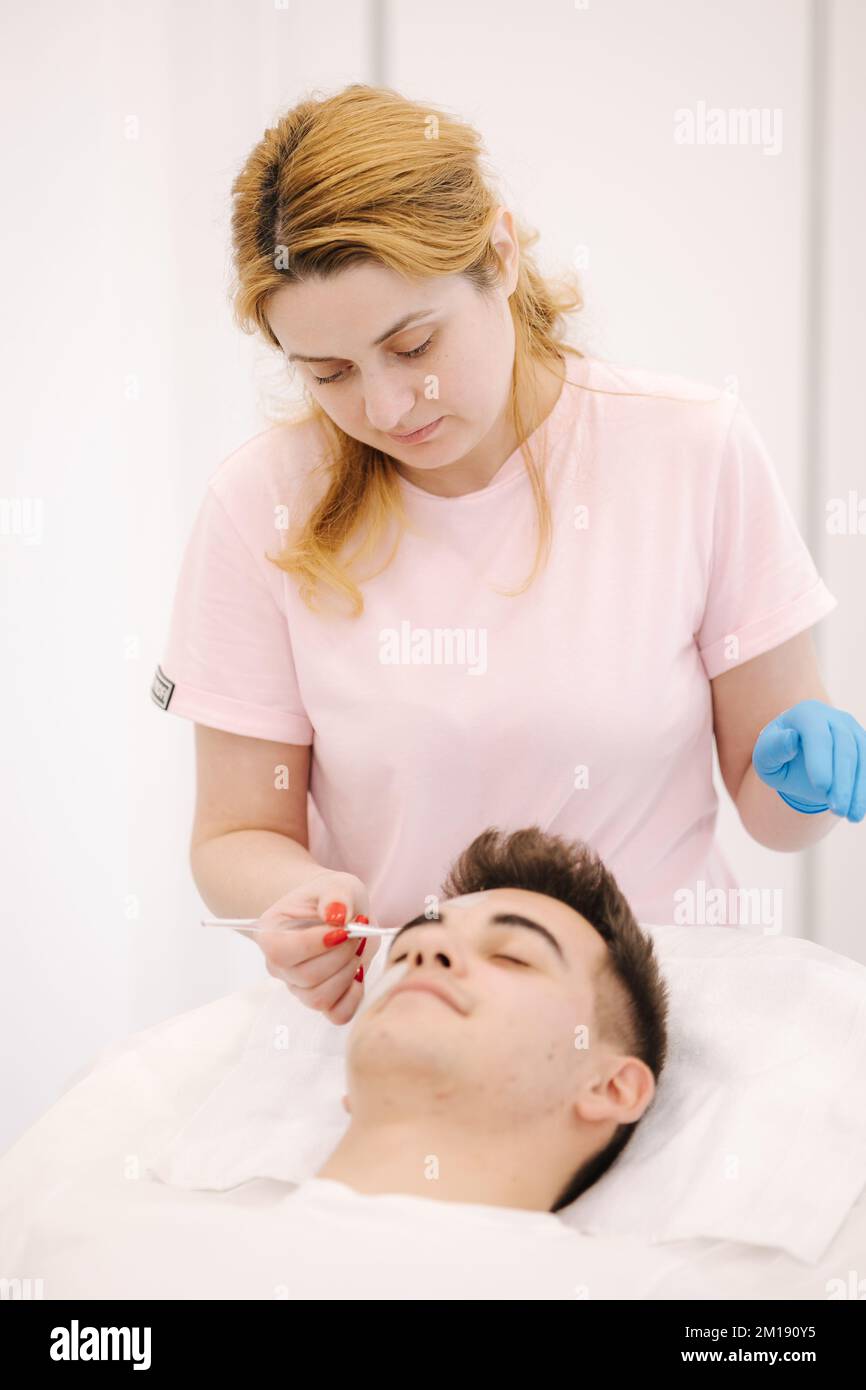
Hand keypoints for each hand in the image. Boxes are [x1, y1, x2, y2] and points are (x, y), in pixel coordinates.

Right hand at [253, 870, 381, 1024]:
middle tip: (357, 933)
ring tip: (356, 949)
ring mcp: (297, 987)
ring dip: (347, 973)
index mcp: (270, 933)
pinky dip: (354, 997)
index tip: (343, 928)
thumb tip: (336, 914)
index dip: (315, 944)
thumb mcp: (338, 884)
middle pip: (306, 977)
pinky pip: (337, 1014)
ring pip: (320, 998)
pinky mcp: (321, 1001)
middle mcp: (278, 965)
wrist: (341, 914)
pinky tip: (358, 973)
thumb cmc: (332, 898)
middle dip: (341, 955)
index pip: (282, 951)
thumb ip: (336, 895)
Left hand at [751, 698, 865, 820]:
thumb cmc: (777, 756)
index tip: (821, 787)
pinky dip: (865, 790)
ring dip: (858, 789)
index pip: (817, 735)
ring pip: (862, 758)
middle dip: (842, 781)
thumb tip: (791, 739)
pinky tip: (859, 811)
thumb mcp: (765, 756)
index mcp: (806, 714)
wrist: (795, 755)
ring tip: (850, 816)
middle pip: (844, 747)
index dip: (821, 760)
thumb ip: (774, 748)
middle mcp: (833, 717)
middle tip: (837, 810)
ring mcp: (852, 730)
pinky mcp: (863, 745)